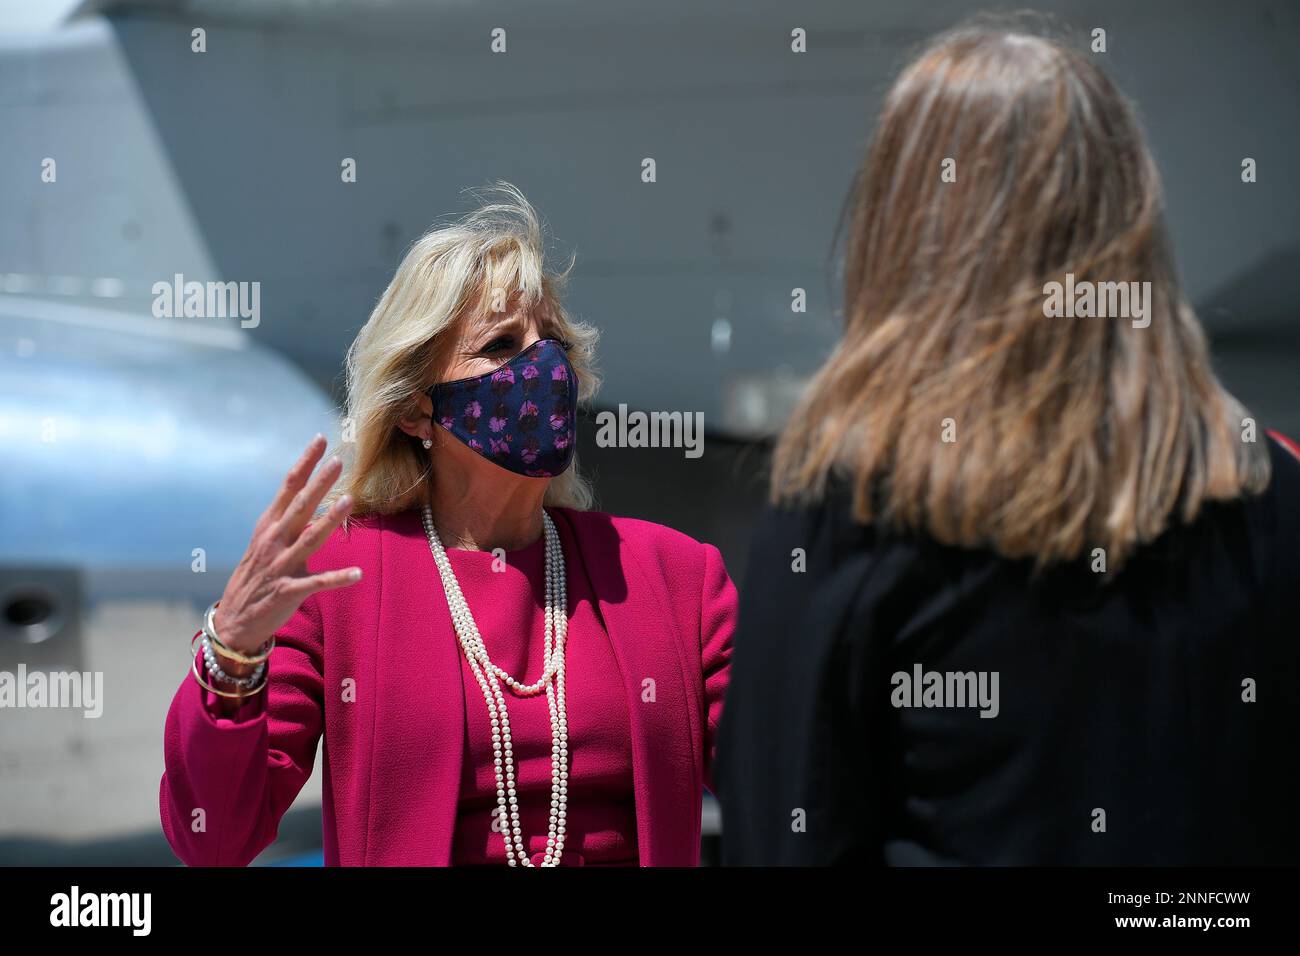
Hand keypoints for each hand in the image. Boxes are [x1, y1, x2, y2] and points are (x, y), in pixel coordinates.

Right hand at [212, 435, 361, 654]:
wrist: (235, 621)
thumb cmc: (256, 577)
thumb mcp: (266, 544)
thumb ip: (289, 523)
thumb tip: (312, 501)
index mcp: (270, 526)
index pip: (289, 487)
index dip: (305, 463)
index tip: (321, 439)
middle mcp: (274, 541)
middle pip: (300, 507)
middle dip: (319, 483)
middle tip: (339, 461)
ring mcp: (280, 566)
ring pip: (309, 539)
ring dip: (330, 520)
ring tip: (349, 501)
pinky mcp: (288, 591)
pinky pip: (316, 583)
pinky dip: (337, 578)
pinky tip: (358, 573)